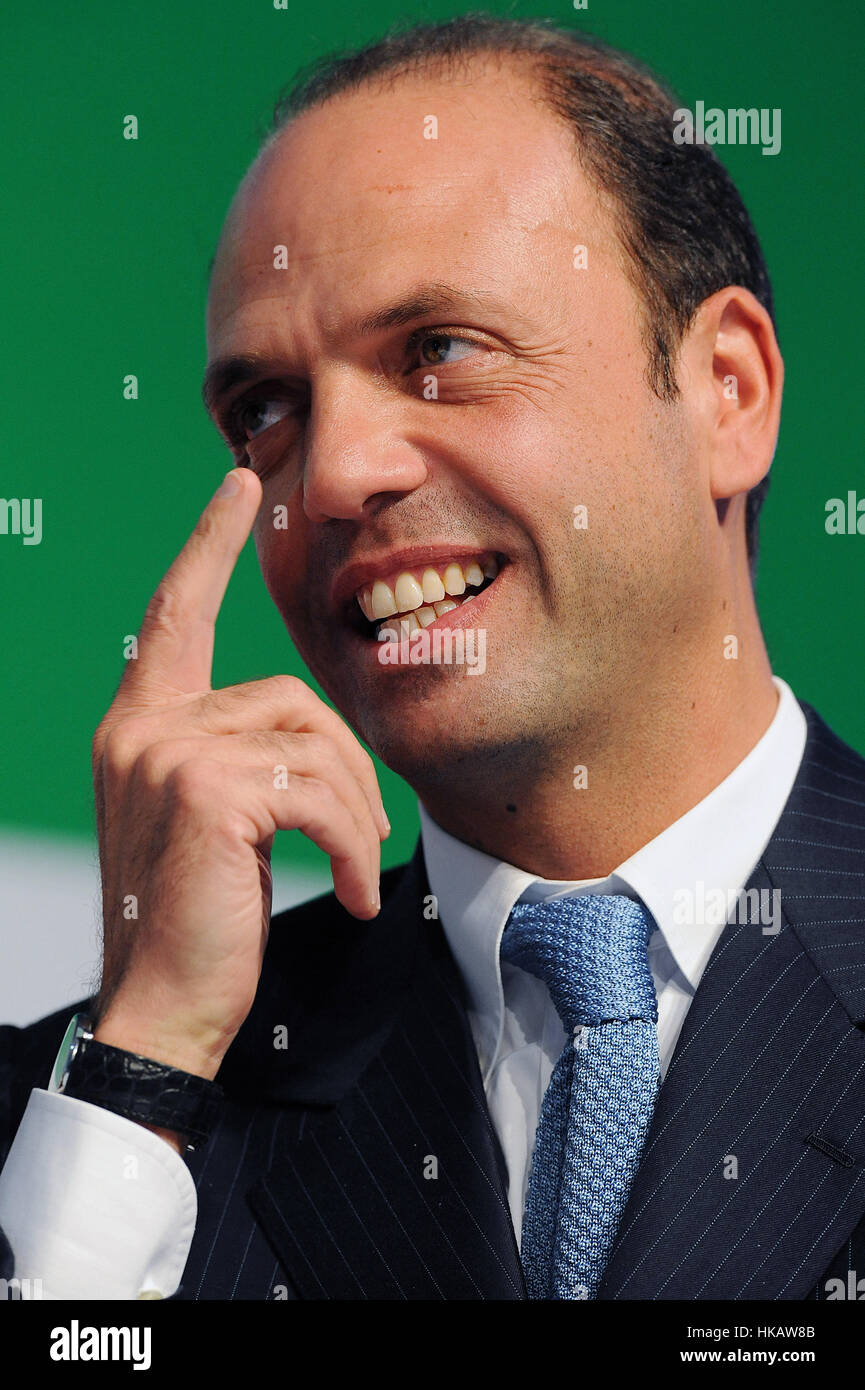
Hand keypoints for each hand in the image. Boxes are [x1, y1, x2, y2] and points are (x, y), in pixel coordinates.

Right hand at [90, 468, 388, 1090]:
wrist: (163, 1011)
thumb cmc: (196, 920)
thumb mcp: (211, 823)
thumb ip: (240, 758)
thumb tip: (314, 738)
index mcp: (142, 726)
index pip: (176, 615)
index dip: (208, 548)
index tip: (238, 490)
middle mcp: (143, 727)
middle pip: (289, 696)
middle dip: (345, 767)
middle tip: (363, 838)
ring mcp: (169, 753)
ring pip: (313, 743)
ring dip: (353, 815)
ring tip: (352, 871)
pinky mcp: (208, 790)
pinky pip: (318, 791)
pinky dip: (350, 845)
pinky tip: (348, 891)